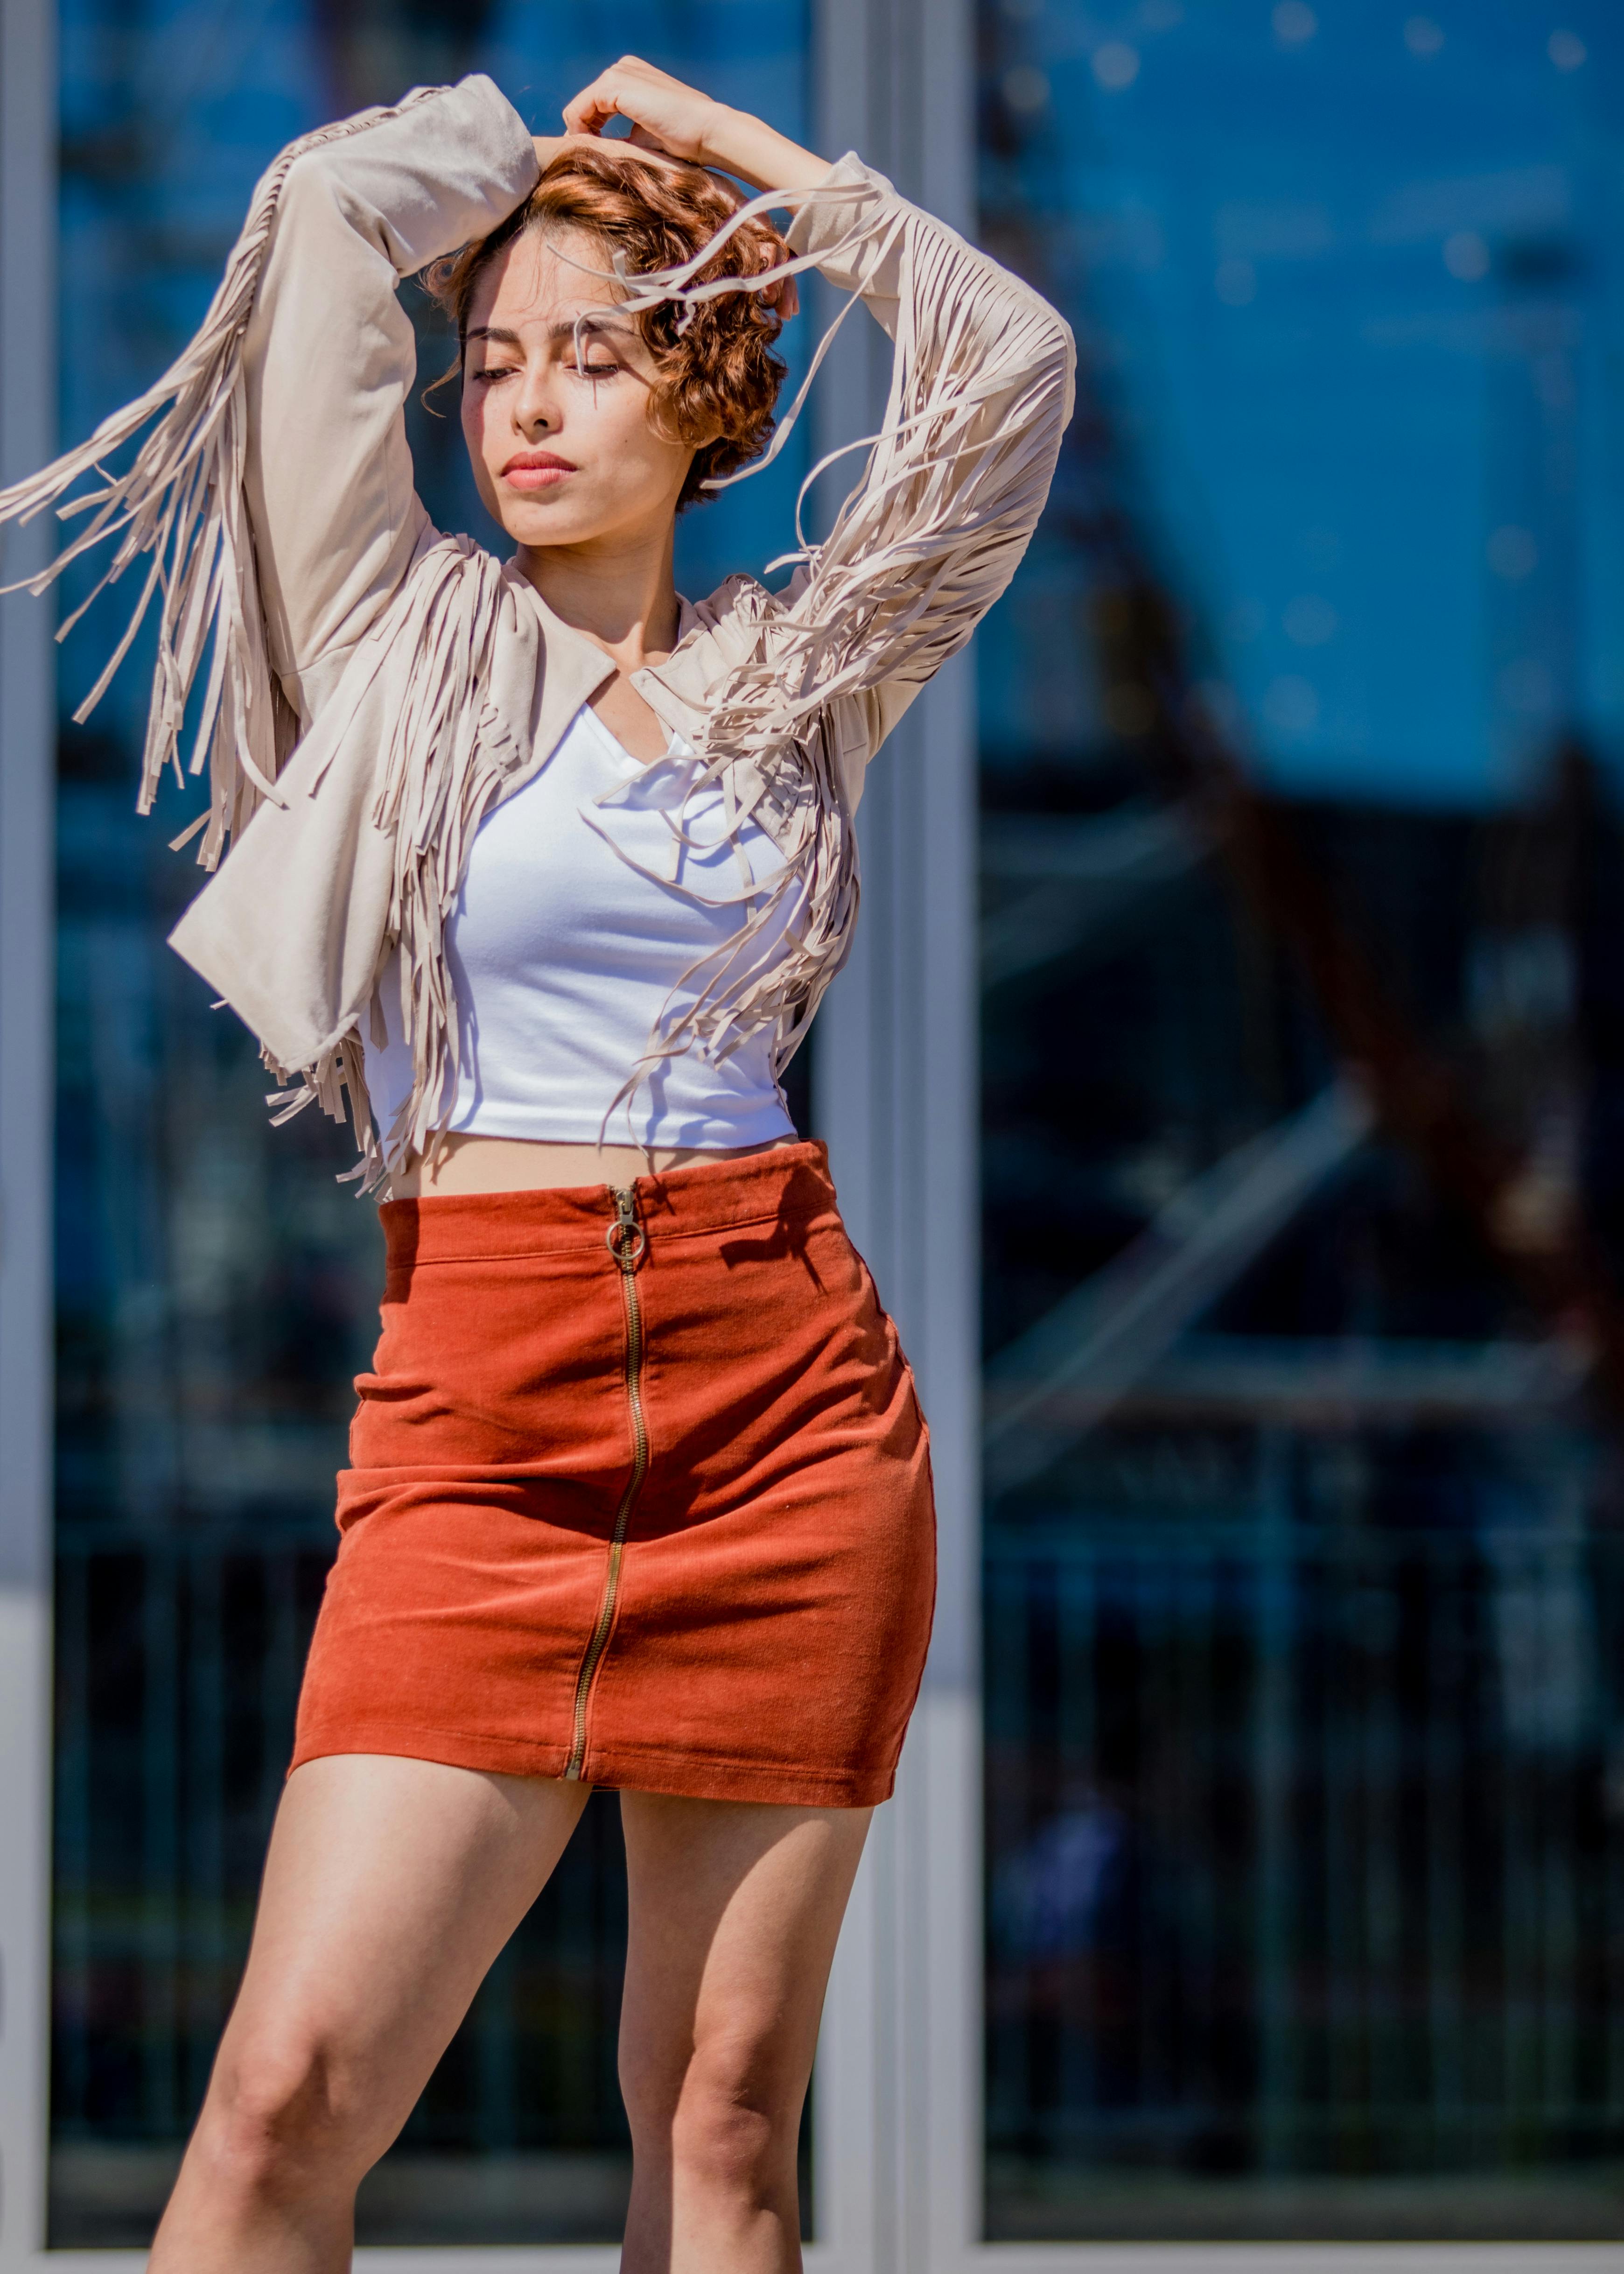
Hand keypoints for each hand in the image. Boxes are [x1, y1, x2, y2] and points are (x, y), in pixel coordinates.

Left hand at [561, 55, 830, 200]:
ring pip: (579, 108)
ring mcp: (619, 73)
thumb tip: (599, 151)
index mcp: (633, 75)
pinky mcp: (614, 85)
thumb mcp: (646, 136)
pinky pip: (578, 111)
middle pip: (585, 104)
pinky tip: (595, 151)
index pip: (596, 102)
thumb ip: (624, 135)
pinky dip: (580, 133)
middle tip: (595, 161)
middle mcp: (624, 67)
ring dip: (583, 135)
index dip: (591, 131)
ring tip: (597, 159)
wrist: (709, 132)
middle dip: (585, 133)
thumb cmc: (686, 141)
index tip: (597, 156)